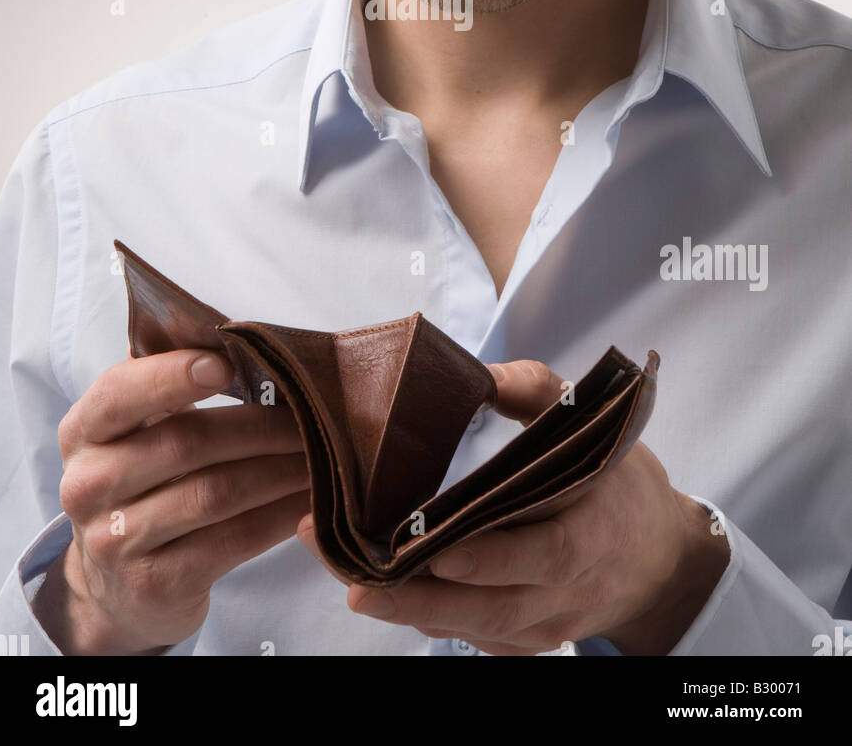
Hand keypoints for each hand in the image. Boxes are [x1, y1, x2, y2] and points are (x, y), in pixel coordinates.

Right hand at [33, 349, 310, 654]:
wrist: (116, 586)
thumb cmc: (142, 482)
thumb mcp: (135, 432)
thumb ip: (168, 384)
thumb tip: (240, 339)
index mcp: (83, 432)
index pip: (119, 394)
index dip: (171, 375)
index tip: (226, 363)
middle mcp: (88, 485)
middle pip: (185, 443)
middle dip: (261, 425)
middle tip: (315, 411)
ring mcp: (117, 540)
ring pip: (215, 492)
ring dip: (281, 469)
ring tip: (325, 452)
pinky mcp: (155, 583)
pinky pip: (233, 540)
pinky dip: (280, 515)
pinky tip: (310, 500)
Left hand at [297, 358, 728, 655]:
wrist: (660, 556)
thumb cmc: (618, 481)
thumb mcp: (593, 424)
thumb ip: (536, 392)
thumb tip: (477, 375)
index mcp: (591, 527)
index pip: (543, 553)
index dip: (490, 557)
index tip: (436, 550)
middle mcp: (570, 585)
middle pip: (495, 603)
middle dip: (424, 597)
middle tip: (357, 583)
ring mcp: (552, 620)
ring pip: (480, 628)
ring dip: (416, 615)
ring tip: (355, 591)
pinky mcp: (534, 639)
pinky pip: (482, 639)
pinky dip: (439, 625)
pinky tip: (393, 603)